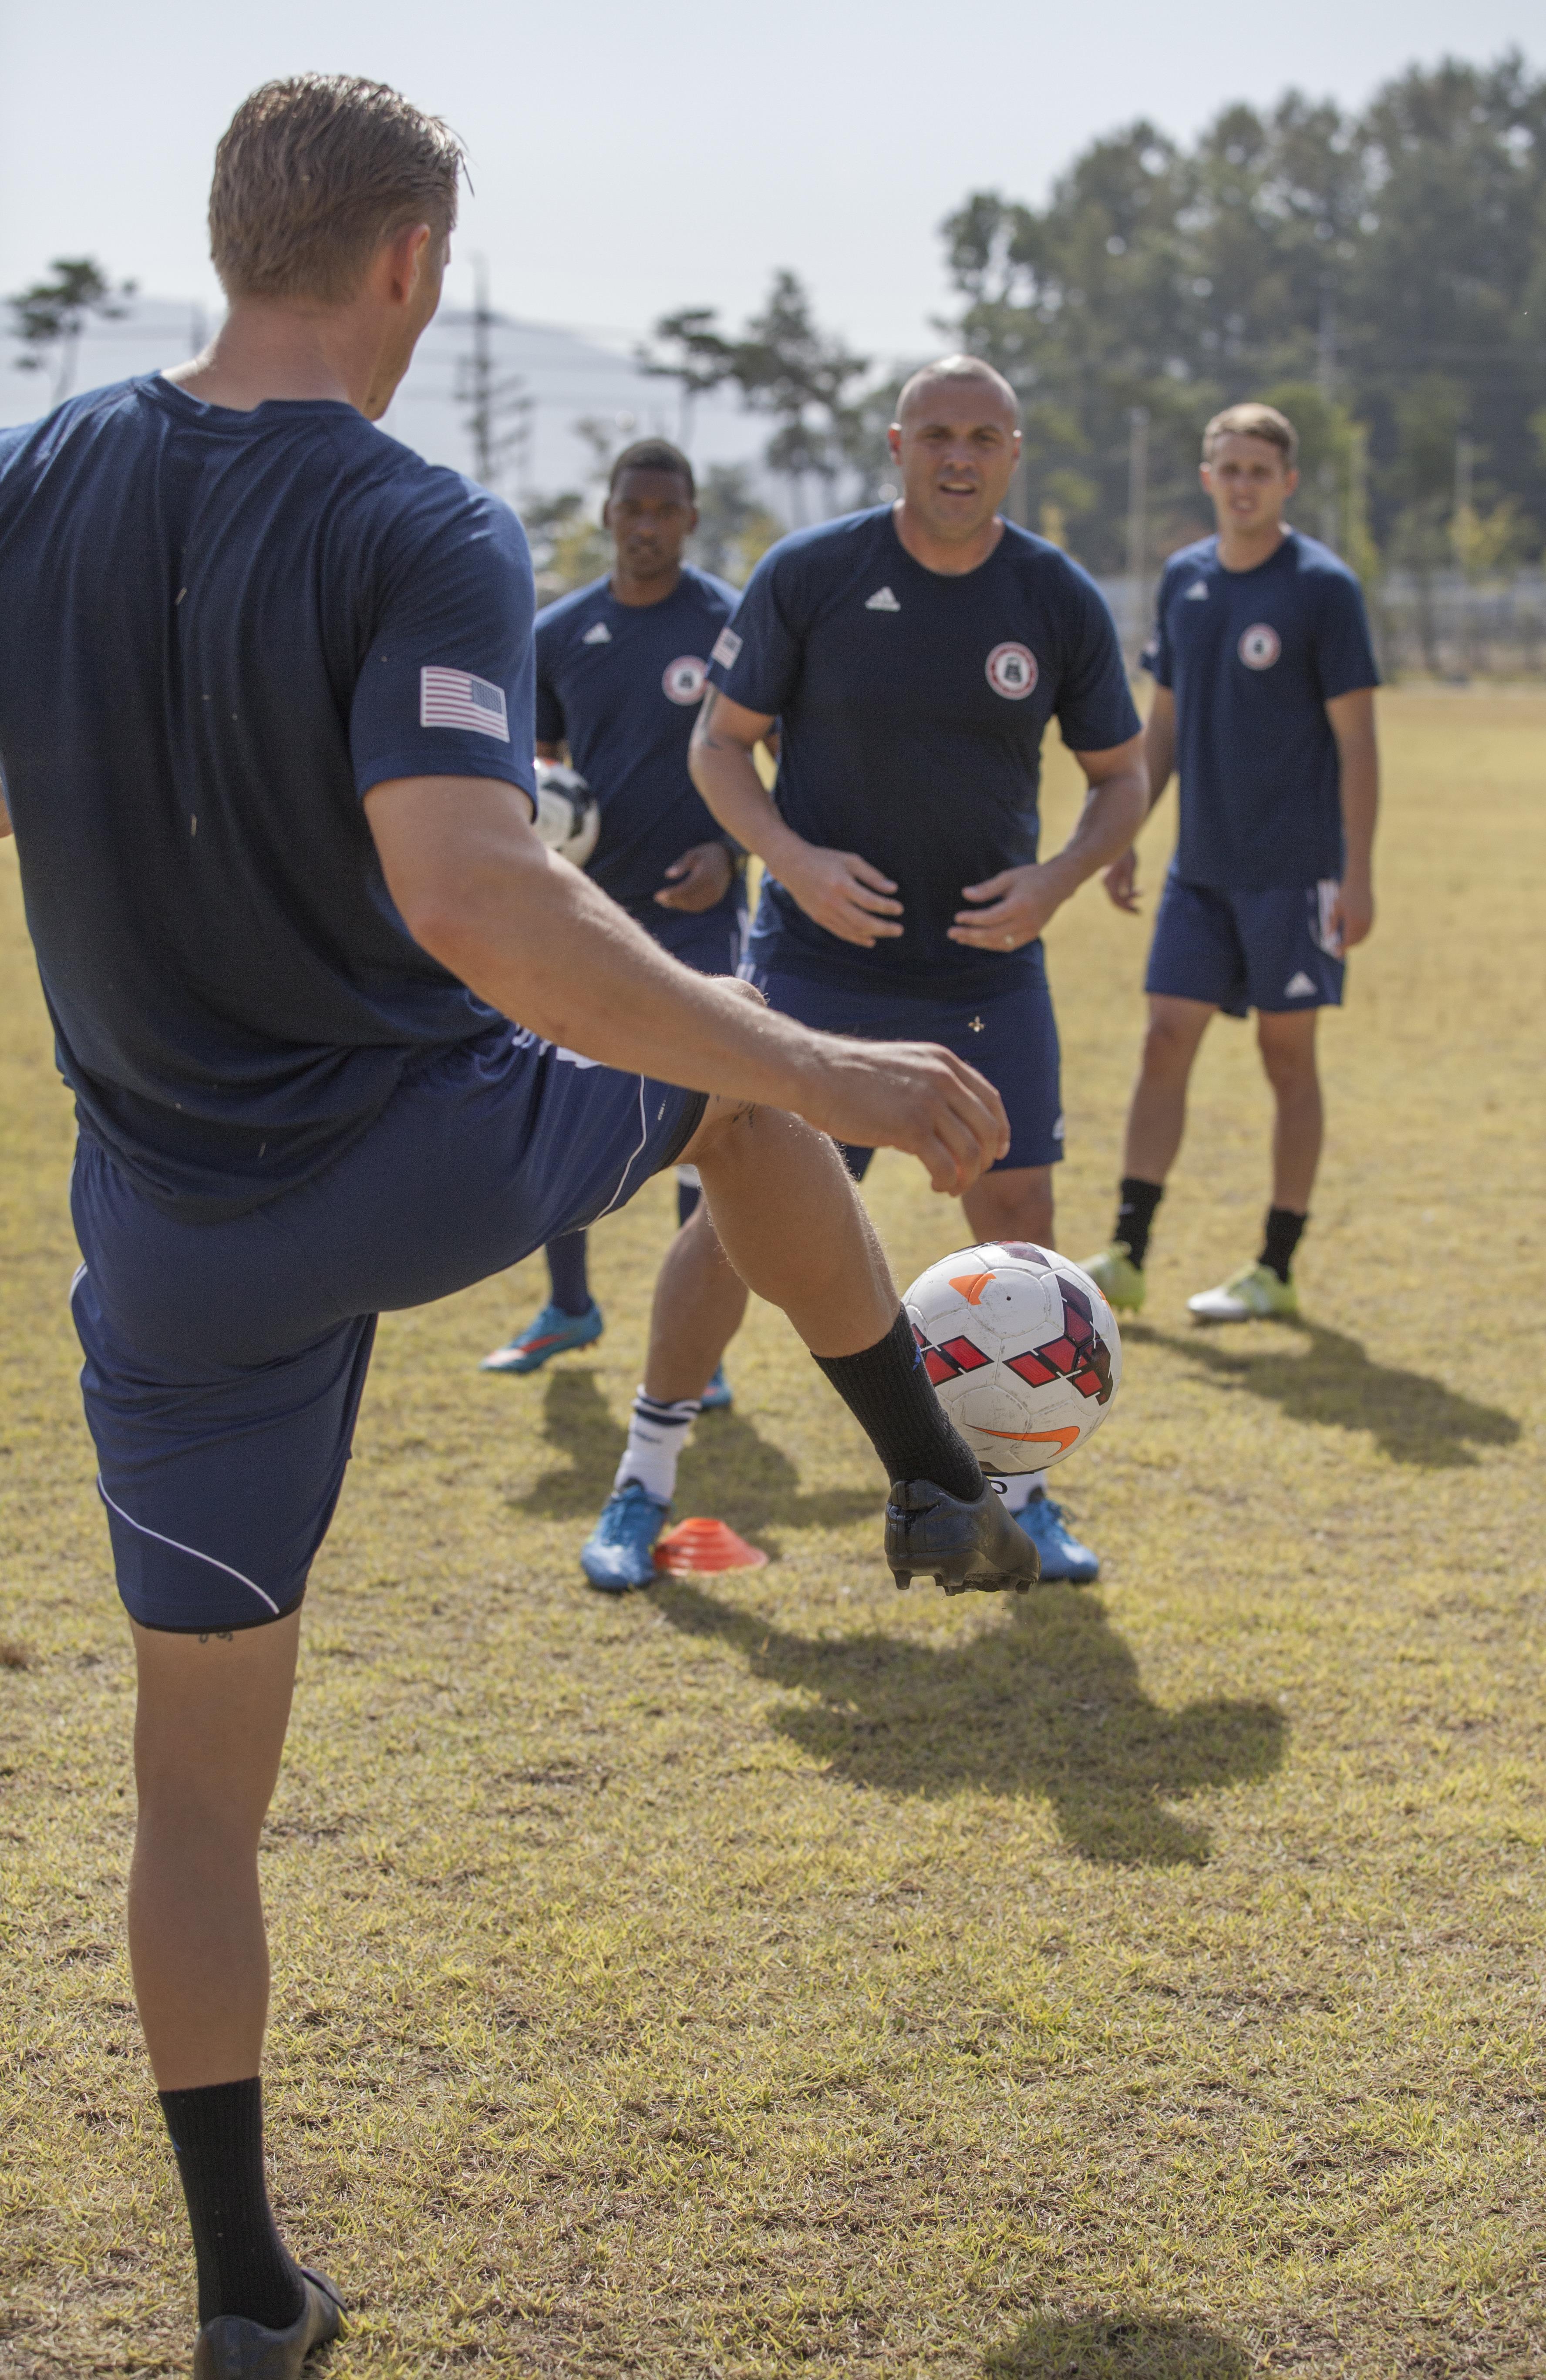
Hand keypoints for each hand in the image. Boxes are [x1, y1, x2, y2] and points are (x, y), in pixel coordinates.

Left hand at [654, 841, 734, 913]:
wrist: (729, 858)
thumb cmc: (707, 853)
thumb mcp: (693, 854)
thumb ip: (681, 864)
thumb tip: (668, 875)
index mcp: (704, 876)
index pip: (684, 890)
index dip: (670, 895)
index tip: (657, 895)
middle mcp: (711, 888)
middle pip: (687, 900)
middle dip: (672, 901)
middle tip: (659, 899)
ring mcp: (715, 895)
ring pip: (693, 906)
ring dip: (679, 905)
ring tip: (666, 902)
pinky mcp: (716, 898)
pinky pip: (700, 907)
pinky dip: (688, 906)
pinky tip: (679, 903)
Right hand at [779, 844, 902, 946]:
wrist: (793, 866)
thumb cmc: (825, 860)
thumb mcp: (850, 861)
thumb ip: (872, 876)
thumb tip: (892, 889)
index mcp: (841, 884)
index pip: (869, 901)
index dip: (886, 907)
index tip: (899, 909)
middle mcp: (832, 901)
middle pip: (863, 921)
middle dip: (884, 927)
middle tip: (899, 929)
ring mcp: (824, 912)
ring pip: (853, 930)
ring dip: (873, 934)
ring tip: (888, 932)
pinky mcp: (819, 918)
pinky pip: (841, 933)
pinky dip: (857, 938)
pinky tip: (870, 940)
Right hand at [802, 1038, 1009, 1194]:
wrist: (816, 1073)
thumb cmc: (851, 1077)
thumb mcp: (903, 1069)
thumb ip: (930, 1086)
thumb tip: (948, 1121)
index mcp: (944, 1063)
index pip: (991, 1100)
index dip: (1000, 1130)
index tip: (996, 1152)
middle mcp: (943, 1078)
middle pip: (987, 1129)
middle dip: (984, 1159)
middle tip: (968, 1177)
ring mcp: (928, 1102)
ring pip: (971, 1151)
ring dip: (967, 1176)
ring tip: (950, 1187)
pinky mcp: (909, 1127)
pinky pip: (947, 1165)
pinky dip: (948, 1182)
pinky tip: (937, 1186)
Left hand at [949, 860, 1072, 952]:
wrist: (1060, 883)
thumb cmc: (1031, 877)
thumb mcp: (1008, 877)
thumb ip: (987, 888)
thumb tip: (965, 894)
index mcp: (1020, 905)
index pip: (990, 918)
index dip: (972, 920)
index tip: (957, 917)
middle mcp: (1026, 921)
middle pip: (993, 934)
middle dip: (970, 935)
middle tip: (951, 933)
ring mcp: (1031, 930)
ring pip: (999, 943)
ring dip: (978, 943)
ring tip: (961, 938)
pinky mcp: (1032, 935)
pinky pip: (1009, 945)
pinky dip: (992, 944)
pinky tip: (978, 941)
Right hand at [1101, 850, 1140, 912]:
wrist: (1119, 839)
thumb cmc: (1126, 851)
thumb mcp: (1131, 866)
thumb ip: (1130, 881)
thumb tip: (1130, 897)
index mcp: (1108, 880)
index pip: (1116, 900)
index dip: (1126, 907)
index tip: (1138, 911)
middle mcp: (1106, 882)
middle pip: (1116, 900)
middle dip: (1127, 906)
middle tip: (1139, 911)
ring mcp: (1108, 880)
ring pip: (1117, 895)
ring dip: (1129, 898)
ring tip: (1141, 894)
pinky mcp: (1113, 877)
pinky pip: (1119, 889)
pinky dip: (1128, 892)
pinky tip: (1138, 891)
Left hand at [1326, 874, 1373, 953]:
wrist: (1359, 882)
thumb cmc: (1345, 894)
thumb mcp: (1335, 908)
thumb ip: (1332, 923)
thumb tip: (1328, 936)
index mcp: (1353, 922)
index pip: (1348, 941)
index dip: (1341, 948)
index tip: (1335, 952)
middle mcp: (1363, 923)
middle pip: (1356, 941)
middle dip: (1347, 946)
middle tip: (1338, 949)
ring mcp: (1369, 920)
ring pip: (1362, 937)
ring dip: (1354, 942)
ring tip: (1345, 944)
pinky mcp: (1372, 917)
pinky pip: (1367, 932)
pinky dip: (1360, 936)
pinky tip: (1353, 936)